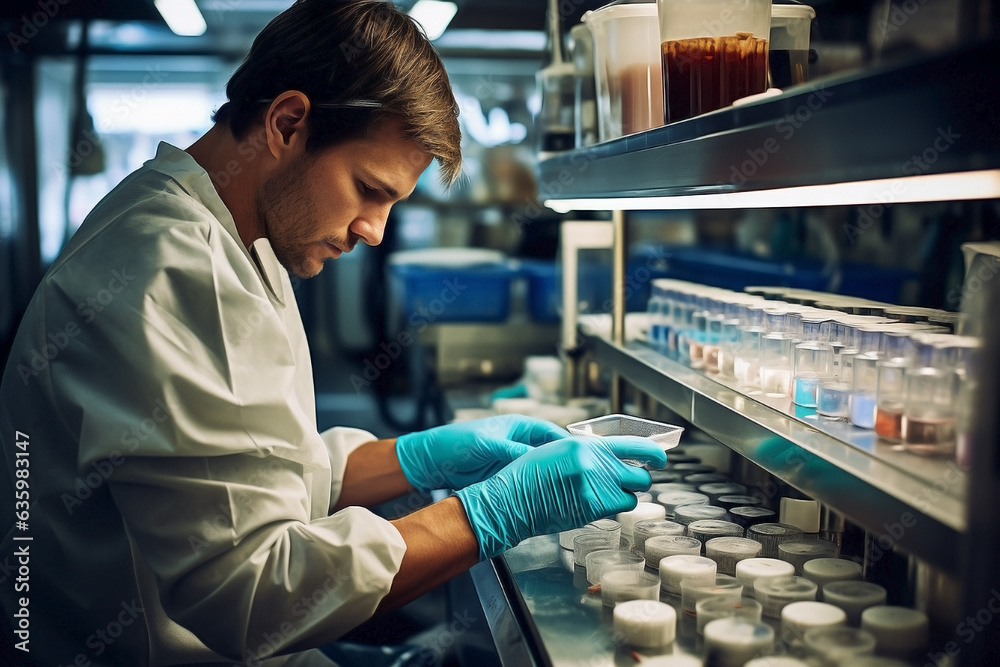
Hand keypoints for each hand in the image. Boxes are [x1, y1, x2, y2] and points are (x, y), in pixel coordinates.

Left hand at [395, 415, 568, 491]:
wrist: (430, 461)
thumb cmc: (455, 442)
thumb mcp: (486, 445)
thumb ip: (512, 451)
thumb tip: (537, 459)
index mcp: (517, 426)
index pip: (551, 433)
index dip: (567, 444)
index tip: (583, 457)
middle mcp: (518, 442)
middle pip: (548, 453)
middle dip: (562, 465)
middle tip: (579, 478)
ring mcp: (512, 459)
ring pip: (538, 469)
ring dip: (549, 479)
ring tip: (566, 491)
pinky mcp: (504, 475)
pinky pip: (526, 482)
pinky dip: (535, 489)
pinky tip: (543, 499)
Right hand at [454, 436, 667, 559]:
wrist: (511, 500)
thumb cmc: (527, 475)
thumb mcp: (558, 450)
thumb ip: (587, 452)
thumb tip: (612, 457)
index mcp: (586, 445)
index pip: (634, 445)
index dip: (653, 452)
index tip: (661, 457)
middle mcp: (594, 464)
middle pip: (640, 475)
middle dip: (639, 478)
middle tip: (631, 480)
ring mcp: (595, 489)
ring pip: (632, 496)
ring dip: (626, 495)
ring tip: (609, 493)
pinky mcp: (592, 510)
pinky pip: (616, 509)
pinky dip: (613, 508)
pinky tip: (596, 503)